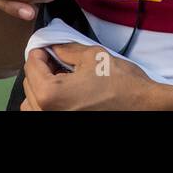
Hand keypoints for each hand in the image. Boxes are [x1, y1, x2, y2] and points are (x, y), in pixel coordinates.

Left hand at [20, 43, 170, 110]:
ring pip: (31, 104)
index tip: (51, 47)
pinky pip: (43, 114)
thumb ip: (66, 49)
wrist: (143, 105)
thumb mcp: (92, 56)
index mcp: (50, 94)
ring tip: (61, 78)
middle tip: (58, 59)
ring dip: (41, 88)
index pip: (32, 65)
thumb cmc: (121, 84)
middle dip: (42, 68)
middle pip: (29, 84)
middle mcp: (47, 113)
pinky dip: (47, 103)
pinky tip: (65, 94)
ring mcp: (54, 121)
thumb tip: (53, 46)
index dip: (42, 51)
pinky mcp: (65, 125)